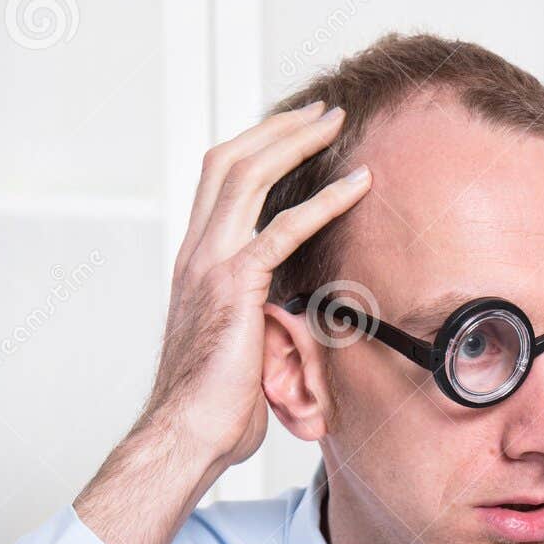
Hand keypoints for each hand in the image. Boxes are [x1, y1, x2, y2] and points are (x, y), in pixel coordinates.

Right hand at [143, 101, 370, 471]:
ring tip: (335, 124)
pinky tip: (356, 185)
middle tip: (321, 111)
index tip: (293, 133)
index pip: (219, 184)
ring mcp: (211, 265)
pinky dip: (323, 201)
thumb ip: (259, 317)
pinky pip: (282, 229)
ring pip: (249, 176)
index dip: (255, 148)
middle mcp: (197, 252)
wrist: (188, 432)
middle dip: (278, 128)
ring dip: (296, 142)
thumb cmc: (214, 407)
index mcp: (195, 262)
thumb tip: (291, 320)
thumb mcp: (240, 348)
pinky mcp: (235, 287)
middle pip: (232, 161)